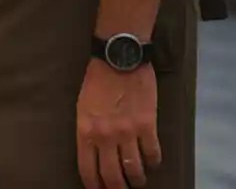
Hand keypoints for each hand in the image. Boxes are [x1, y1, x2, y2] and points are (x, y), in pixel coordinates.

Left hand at [77, 59, 160, 188]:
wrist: (118, 59)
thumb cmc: (96, 81)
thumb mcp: (82, 107)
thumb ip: (87, 131)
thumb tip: (93, 153)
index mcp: (85, 131)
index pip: (88, 169)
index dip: (94, 185)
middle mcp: (105, 136)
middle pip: (112, 175)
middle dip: (117, 188)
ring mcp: (127, 132)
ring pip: (134, 169)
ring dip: (137, 179)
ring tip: (138, 181)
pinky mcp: (147, 125)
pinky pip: (152, 153)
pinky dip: (153, 162)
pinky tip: (152, 162)